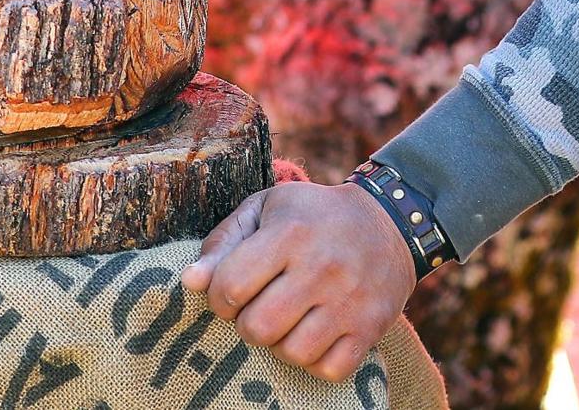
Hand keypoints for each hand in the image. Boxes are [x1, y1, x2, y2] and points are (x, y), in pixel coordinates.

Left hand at [181, 181, 416, 382]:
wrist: (388, 220)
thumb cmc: (312, 215)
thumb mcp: (266, 209)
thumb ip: (223, 242)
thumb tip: (189, 282)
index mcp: (289, 232)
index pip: (231, 285)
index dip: (220, 295)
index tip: (232, 289)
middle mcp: (321, 267)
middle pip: (257, 328)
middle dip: (246, 323)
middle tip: (259, 306)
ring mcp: (348, 301)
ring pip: (291, 354)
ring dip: (279, 344)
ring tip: (286, 319)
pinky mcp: (370, 328)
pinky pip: (329, 370)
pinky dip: (315, 360)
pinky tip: (314, 334)